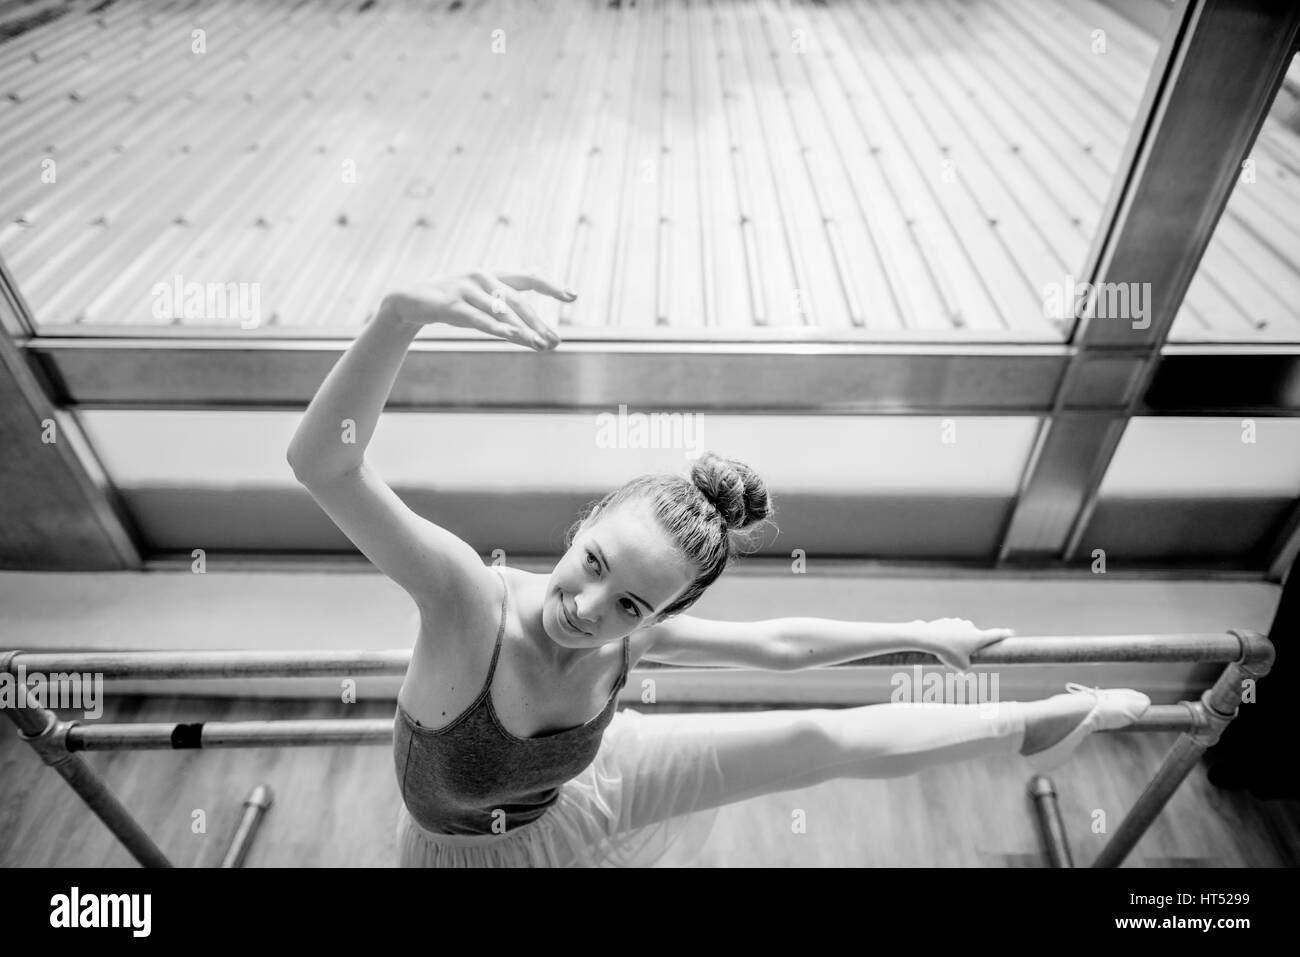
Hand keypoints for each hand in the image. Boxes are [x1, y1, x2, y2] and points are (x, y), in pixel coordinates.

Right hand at [381, 270, 572, 350]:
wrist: (411, 301)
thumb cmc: (454, 303)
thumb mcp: (483, 305)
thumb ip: (509, 314)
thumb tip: (542, 330)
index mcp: (494, 275)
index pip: (529, 277)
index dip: (551, 285)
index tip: (573, 296)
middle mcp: (483, 277)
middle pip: (518, 300)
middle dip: (538, 323)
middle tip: (556, 341)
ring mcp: (467, 289)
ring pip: (502, 311)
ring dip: (523, 330)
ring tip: (541, 345)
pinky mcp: (452, 304)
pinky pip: (479, 319)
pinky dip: (498, 328)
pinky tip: (514, 337)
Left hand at [910, 617, 1014, 672]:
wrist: (929, 637)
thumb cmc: (948, 653)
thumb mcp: (960, 667)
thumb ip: (967, 669)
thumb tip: (964, 672)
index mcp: (979, 637)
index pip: (996, 635)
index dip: (1004, 635)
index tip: (1011, 633)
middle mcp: (971, 627)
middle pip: (974, 638)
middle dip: (968, 646)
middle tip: (958, 655)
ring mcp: (959, 622)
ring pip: (960, 635)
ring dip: (956, 642)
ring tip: (945, 651)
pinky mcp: (947, 621)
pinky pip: (949, 632)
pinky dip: (945, 638)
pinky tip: (937, 643)